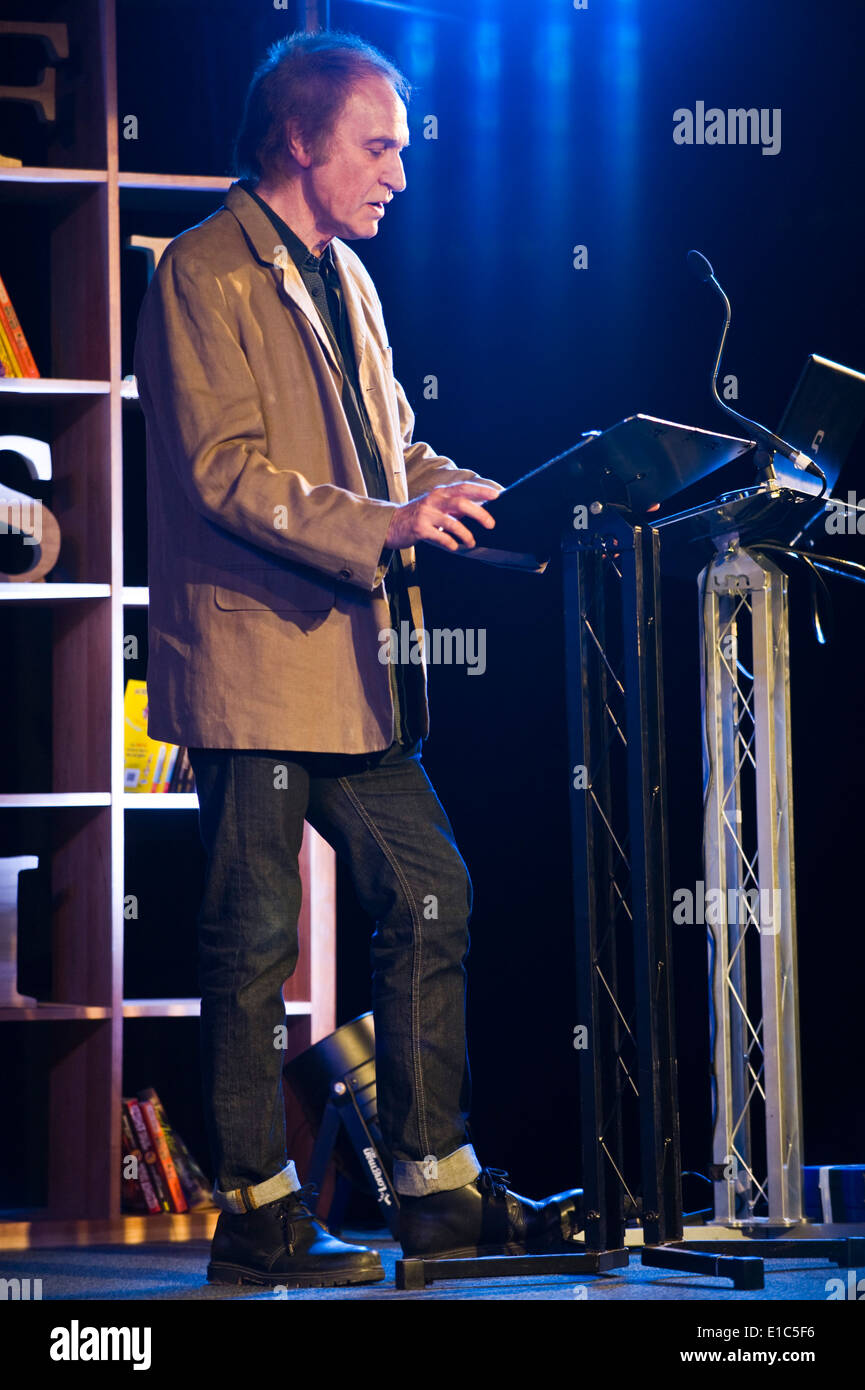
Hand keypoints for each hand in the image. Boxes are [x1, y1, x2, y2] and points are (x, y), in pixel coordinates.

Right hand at [384, 482, 500, 551]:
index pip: (464, 487)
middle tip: (491, 524)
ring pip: (452, 522)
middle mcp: (433, 500)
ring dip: (466, 534)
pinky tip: (454, 547)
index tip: (496, 495)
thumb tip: (479, 507)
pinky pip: (440, 537)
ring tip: (471, 542)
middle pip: (461, 503)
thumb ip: (455, 506)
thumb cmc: (417, 515)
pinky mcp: (419, 529)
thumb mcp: (436, 505)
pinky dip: (451, 543)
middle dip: (479, 513)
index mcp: (440, 492)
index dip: (481, 490)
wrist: (390, 524)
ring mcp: (426, 514)